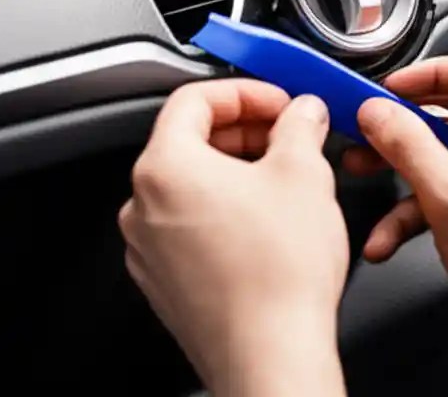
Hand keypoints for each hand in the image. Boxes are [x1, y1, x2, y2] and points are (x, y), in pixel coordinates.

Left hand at [120, 80, 347, 395]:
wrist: (269, 355)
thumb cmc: (277, 276)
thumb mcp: (304, 174)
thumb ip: (300, 127)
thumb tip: (302, 114)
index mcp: (165, 167)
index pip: (194, 99)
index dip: (245, 92)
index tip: (278, 102)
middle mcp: (143, 206)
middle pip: (189, 142)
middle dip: (244, 132)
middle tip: (289, 136)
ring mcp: (149, 248)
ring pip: (191, 188)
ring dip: (236, 174)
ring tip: (286, 183)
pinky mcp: (165, 282)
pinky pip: (190, 229)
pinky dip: (225, 214)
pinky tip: (267, 227)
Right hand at [346, 55, 447, 359]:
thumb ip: (410, 148)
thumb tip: (378, 112)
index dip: (434, 72)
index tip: (394, 87)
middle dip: (405, 124)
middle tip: (370, 127)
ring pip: (446, 159)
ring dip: (402, 170)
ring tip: (362, 174)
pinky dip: (416, 213)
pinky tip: (386, 239)